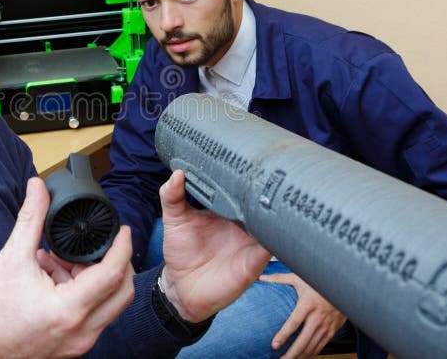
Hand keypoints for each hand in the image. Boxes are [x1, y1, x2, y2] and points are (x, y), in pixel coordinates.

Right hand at [0, 177, 134, 357]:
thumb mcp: (11, 259)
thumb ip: (30, 219)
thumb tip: (37, 188)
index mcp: (68, 310)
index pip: (113, 274)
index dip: (122, 247)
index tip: (122, 230)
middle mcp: (80, 332)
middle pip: (122, 292)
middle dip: (116, 263)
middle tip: (103, 243)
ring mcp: (78, 343)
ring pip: (109, 305)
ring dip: (97, 279)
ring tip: (63, 261)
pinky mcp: (72, 347)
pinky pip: (93, 316)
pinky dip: (85, 293)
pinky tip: (57, 277)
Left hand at [157, 170, 271, 322]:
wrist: (183, 288)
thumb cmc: (181, 252)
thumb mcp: (174, 220)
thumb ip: (172, 197)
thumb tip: (177, 172)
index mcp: (227, 211)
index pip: (242, 189)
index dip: (247, 175)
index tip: (249, 157)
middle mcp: (243, 225)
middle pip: (261, 203)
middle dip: (266, 190)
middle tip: (269, 173)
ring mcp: (252, 242)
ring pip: (271, 223)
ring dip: (274, 212)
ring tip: (274, 196)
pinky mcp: (254, 262)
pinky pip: (270, 249)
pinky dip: (273, 240)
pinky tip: (271, 229)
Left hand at [258, 272, 346, 357]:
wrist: (344, 287)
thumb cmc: (318, 281)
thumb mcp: (299, 278)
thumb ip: (279, 278)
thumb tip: (262, 277)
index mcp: (307, 304)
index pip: (293, 323)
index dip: (283, 335)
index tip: (274, 345)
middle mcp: (317, 317)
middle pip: (302, 341)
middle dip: (290, 354)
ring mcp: (326, 325)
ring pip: (312, 347)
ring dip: (300, 356)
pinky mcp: (332, 330)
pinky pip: (321, 346)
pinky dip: (311, 354)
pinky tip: (302, 356)